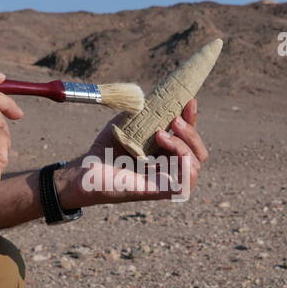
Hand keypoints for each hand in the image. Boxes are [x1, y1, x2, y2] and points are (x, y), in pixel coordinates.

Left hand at [59, 98, 207, 206]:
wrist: (86, 168)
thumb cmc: (105, 148)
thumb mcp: (129, 122)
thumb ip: (147, 110)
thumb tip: (165, 94)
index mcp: (165, 152)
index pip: (189, 137)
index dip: (193, 119)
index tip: (189, 100)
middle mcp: (169, 167)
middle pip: (200, 152)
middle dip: (192, 131)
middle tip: (173, 120)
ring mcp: (167, 181)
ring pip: (196, 165)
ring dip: (184, 145)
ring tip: (160, 134)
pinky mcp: (161, 193)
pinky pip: (187, 183)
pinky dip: (184, 164)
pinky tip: (164, 149)